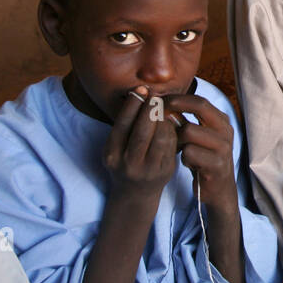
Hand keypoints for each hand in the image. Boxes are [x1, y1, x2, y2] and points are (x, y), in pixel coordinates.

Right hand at [102, 85, 177, 200]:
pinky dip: (171, 131)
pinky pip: (171, 146)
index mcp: (112, 154)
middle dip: (150, 110)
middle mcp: (128, 164)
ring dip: (163, 120)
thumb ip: (125, 124)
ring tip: (162, 109)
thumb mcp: (116, 145)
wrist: (135, 193)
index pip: (122, 125)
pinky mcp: (164, 172)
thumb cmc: (125, 160)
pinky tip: (169, 123)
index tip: (141, 89)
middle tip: (155, 96)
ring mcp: (148, 170)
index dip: (132, 104)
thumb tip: (141, 91)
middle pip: (142, 132)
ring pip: (160, 139)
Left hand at [162, 92, 237, 208]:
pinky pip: (189, 152)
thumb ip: (185, 121)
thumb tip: (163, 104)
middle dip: (176, 107)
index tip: (160, 101)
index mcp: (222, 121)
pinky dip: (184, 157)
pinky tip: (189, 163)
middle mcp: (226, 131)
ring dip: (177, 139)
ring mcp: (224, 147)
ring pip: (189, 130)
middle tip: (161, 113)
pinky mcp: (218, 164)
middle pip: (199, 107)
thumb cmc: (203, 159)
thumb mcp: (197, 137)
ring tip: (179, 148)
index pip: (200, 100)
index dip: (179, 98)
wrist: (218, 189)